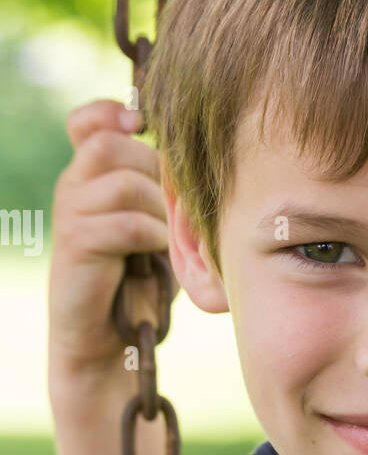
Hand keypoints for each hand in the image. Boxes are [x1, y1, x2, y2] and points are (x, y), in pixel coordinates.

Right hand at [48, 99, 179, 384]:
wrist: (109, 342)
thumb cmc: (142, 283)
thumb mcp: (158, 228)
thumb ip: (167, 194)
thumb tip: (210, 161)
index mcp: (91, 177)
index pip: (86, 122)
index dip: (109, 111)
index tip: (140, 121)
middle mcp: (73, 188)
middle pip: (112, 146)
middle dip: (154, 171)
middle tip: (172, 210)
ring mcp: (69, 215)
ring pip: (122, 182)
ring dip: (159, 208)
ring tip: (167, 240)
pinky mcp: (75, 247)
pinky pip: (126, 225)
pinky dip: (154, 238)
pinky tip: (159, 257)